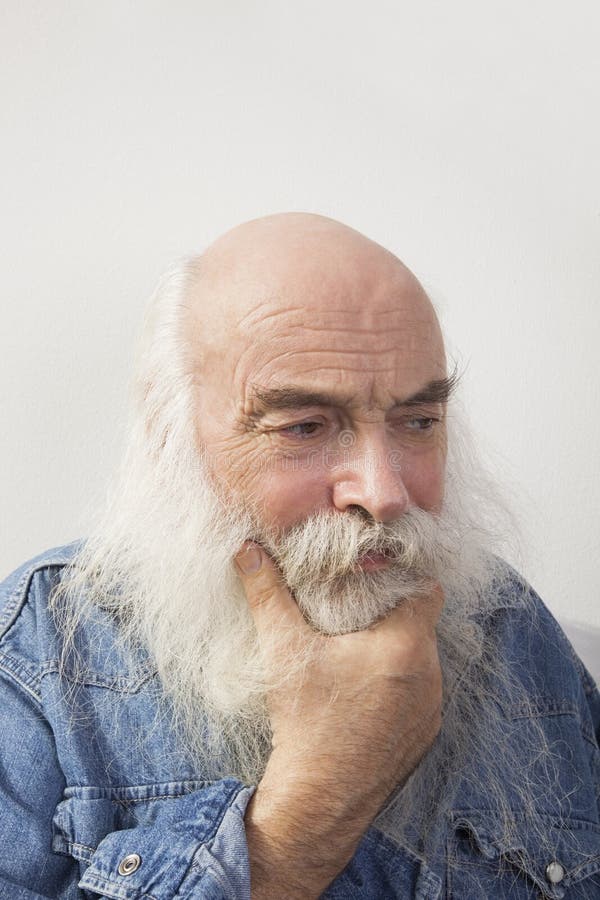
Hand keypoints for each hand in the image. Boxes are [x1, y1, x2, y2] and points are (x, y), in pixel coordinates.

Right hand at [235, 542, 443, 898]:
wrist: (318, 801)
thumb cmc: (305, 721)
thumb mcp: (284, 650)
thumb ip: (268, 593)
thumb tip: (247, 549)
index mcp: (406, 643)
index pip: (428, 588)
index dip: (404, 575)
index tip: (374, 574)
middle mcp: (431, 674)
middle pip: (423, 622)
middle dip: (393, 611)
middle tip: (356, 606)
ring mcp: (432, 709)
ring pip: (423, 659)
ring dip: (397, 649)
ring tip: (357, 647)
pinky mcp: (424, 736)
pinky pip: (421, 694)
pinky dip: (399, 684)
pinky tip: (364, 688)